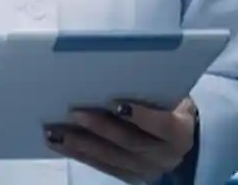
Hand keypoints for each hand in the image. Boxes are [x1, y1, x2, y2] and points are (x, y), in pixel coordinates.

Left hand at [44, 97, 197, 183]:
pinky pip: (101, 166)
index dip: (140, 116)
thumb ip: (152, 88)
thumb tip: (119, 64)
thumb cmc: (172, 105)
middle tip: (74, 113)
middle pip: (130, 143)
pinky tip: (59, 142)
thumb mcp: (172, 95)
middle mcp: (164, 156)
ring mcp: (146, 170)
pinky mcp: (129, 176)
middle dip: (100, 128)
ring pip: (111, 158)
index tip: (115, 103)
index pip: (162, 125)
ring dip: (80, 144)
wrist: (183, 138)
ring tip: (55, 131)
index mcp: (180, 132)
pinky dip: (78, 154)